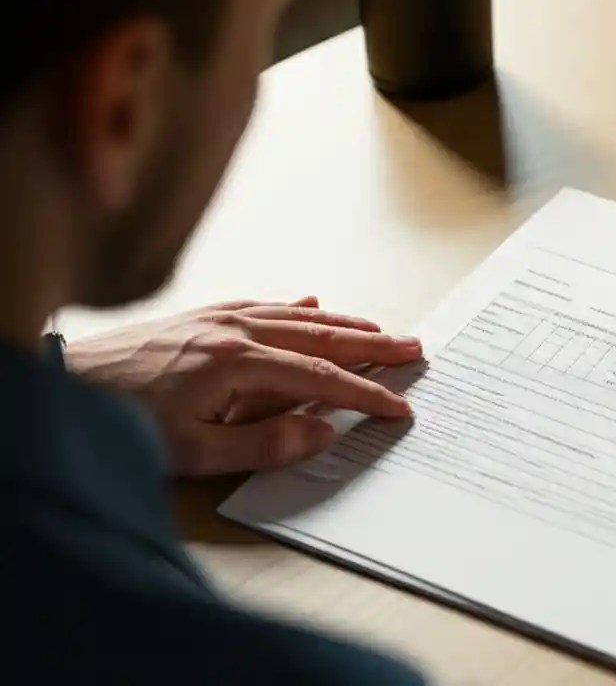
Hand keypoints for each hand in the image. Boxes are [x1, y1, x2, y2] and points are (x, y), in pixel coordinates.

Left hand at [65, 296, 421, 475]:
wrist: (62, 386)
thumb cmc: (122, 423)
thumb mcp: (193, 452)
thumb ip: (264, 445)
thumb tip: (321, 433)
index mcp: (238, 363)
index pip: (321, 379)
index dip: (366, 394)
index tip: (400, 406)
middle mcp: (234, 331)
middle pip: (319, 337)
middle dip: (371, 345)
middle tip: (414, 348)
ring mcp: (215, 319)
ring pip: (295, 316)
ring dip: (341, 323)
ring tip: (378, 329)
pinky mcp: (197, 318)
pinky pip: (260, 304)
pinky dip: (293, 306)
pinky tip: (309, 304)